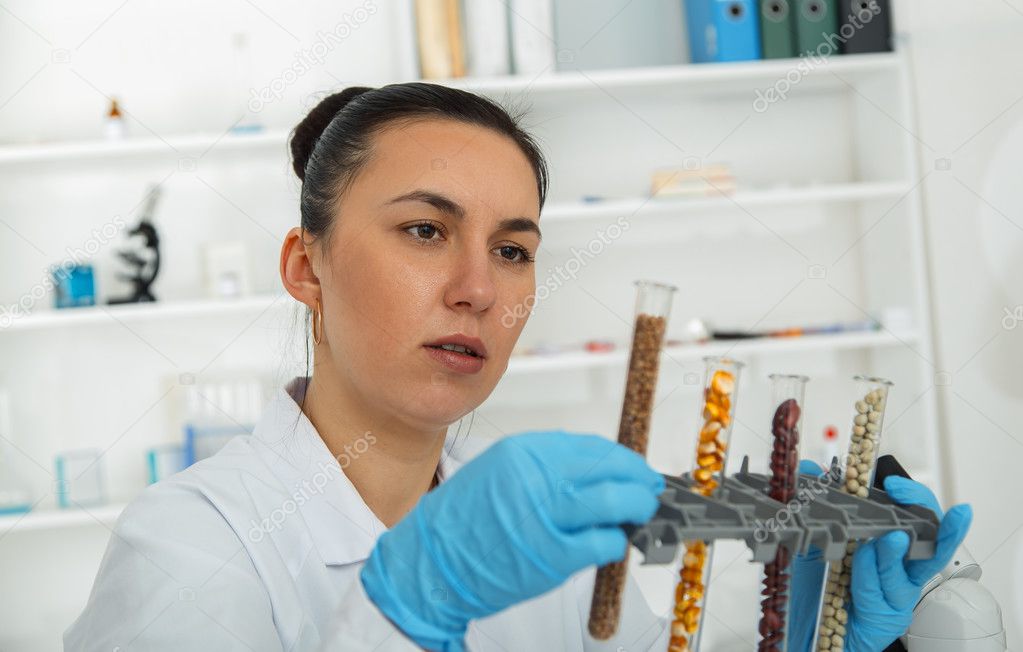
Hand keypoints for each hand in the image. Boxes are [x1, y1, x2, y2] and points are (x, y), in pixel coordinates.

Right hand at [360, 431, 664, 651]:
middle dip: (638, 479)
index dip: (620, 458)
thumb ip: (542, 468)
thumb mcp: (498, 473)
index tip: (633, 467)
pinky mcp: (552, 555)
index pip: (589, 447)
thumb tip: (592, 471)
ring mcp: (545, 515)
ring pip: (616, 501)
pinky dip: (616, 542)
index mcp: (523, 453)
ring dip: (637, 507)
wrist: (429, 563)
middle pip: (609, 468)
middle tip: (649, 489)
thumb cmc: (462, 523)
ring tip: (640, 514)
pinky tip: (612, 543)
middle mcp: (536, 476)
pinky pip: (604, 542)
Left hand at [787, 462, 971, 651]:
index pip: (917, 517)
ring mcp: (897, 596)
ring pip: (908, 569)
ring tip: (885, 537)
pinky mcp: (889, 620)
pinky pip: (883, 595)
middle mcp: (899, 570)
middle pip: (932, 539)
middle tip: (901, 494)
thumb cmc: (813, 586)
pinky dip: (869, 578)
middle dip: (923, 513)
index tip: (895, 484)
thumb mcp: (811, 538)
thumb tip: (811, 468)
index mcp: (888, 548)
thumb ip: (814, 505)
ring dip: (892, 550)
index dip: (913, 498)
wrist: (804, 632)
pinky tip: (859, 567)